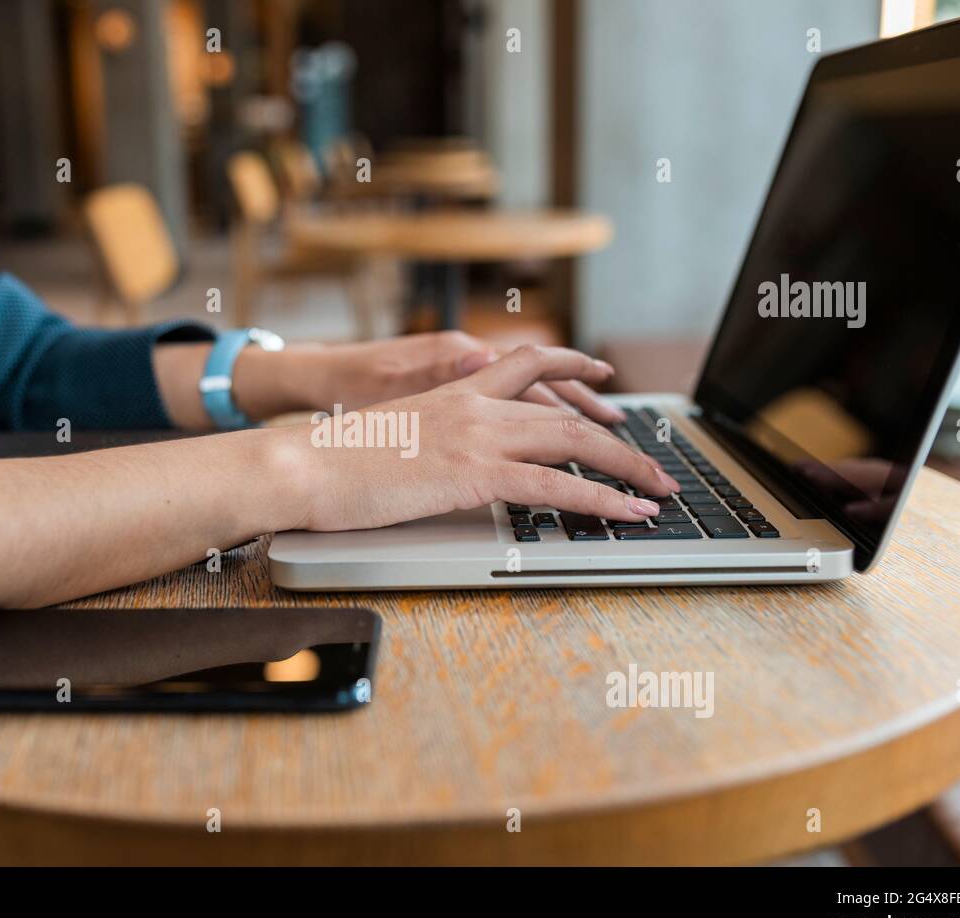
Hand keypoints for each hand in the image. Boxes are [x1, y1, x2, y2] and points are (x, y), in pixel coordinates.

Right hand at [273, 345, 679, 531]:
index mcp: (452, 390)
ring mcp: (476, 435)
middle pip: (565, 409)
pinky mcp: (473, 473)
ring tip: (659, 493)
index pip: (526, 361)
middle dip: (618, 438)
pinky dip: (600, 500)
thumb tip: (443, 455)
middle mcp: (473, 404)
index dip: (572, 362)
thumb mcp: (391, 435)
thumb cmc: (332, 460)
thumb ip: (430, 435)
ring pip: (572, 442)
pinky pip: (554, 486)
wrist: (300, 466)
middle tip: (652, 462)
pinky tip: (627, 514)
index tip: (601, 372)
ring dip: (626, 469)